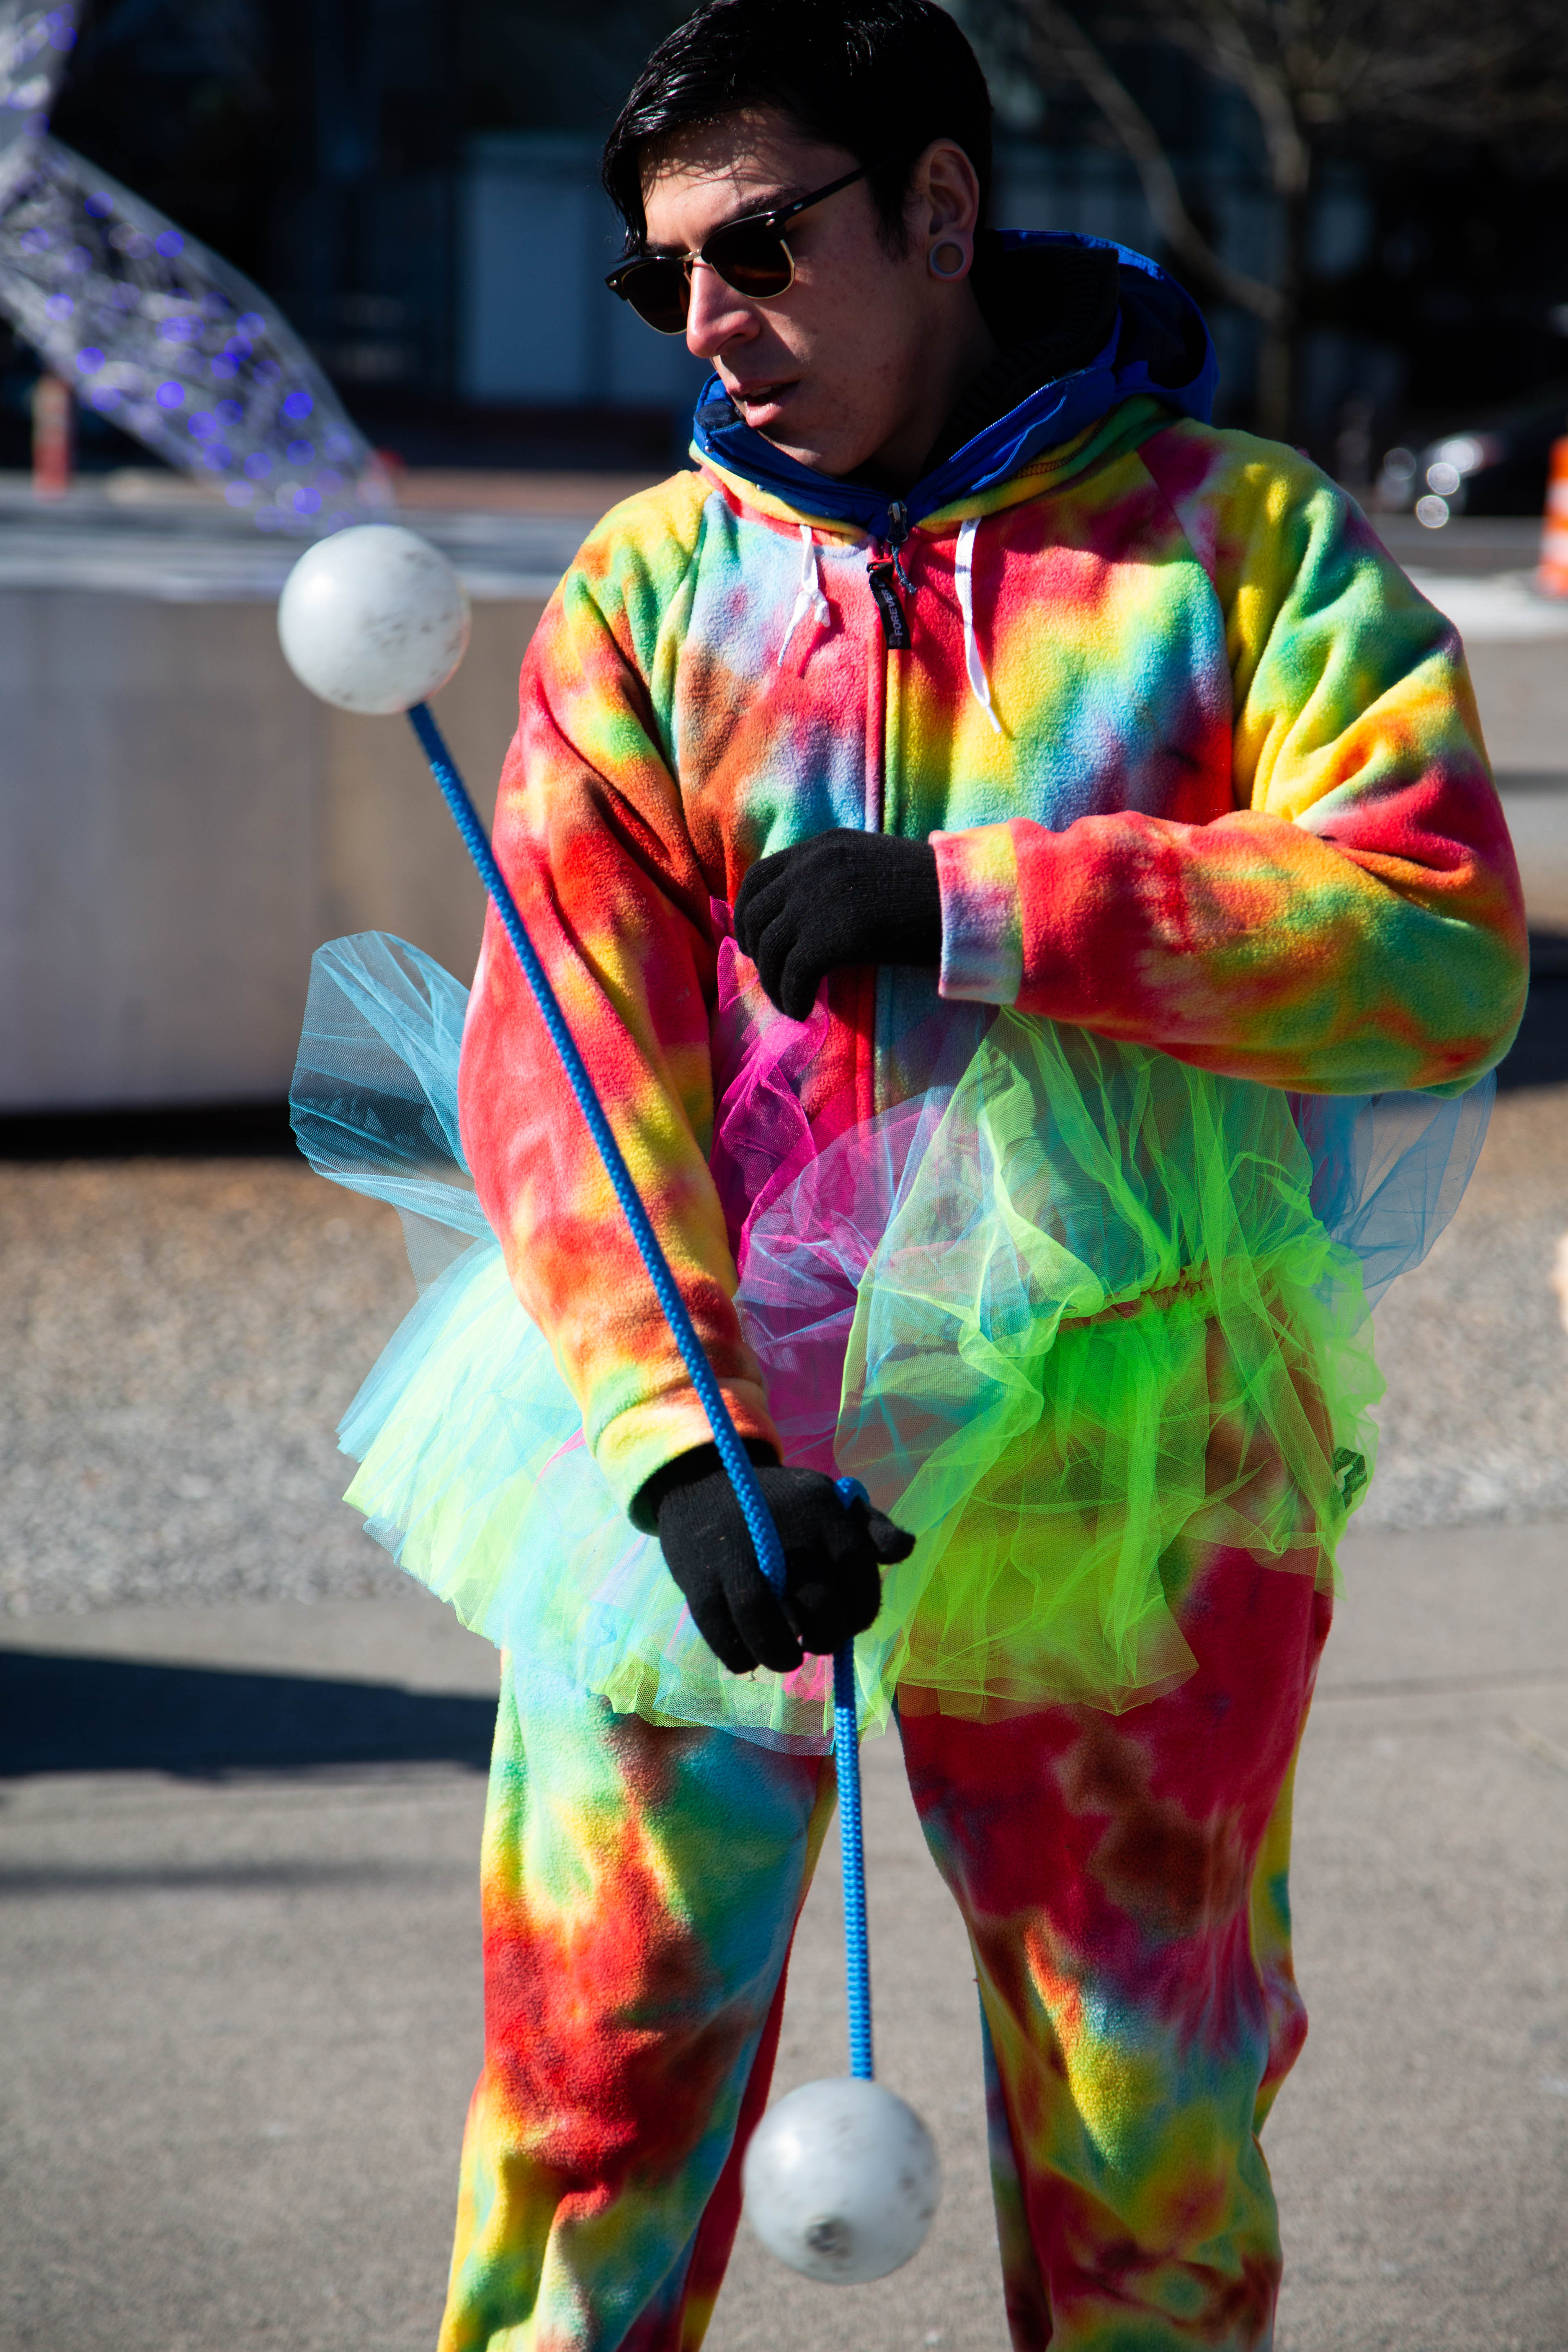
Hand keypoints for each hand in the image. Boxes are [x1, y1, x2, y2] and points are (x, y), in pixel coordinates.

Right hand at [644, 1447, 914, 1674]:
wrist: (703, 1485)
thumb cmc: (780, 1503)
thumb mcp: (828, 1501)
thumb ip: (870, 1527)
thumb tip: (905, 1550)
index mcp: (819, 1509)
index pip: (858, 1567)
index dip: (864, 1606)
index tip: (856, 1621)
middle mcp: (780, 1532)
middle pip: (819, 1603)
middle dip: (828, 1636)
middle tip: (821, 1641)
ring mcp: (734, 1557)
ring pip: (765, 1624)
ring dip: (783, 1655)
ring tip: (789, 1658)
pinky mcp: (698, 1581)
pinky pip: (724, 1635)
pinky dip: (742, 1657)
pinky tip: (751, 1656)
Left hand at [734, 830, 941, 1019]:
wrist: (965, 904)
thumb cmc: (931, 892)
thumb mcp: (874, 866)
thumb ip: (835, 878)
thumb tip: (804, 916)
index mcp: (823, 847)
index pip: (759, 877)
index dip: (746, 913)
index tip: (752, 941)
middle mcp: (812, 867)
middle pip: (755, 915)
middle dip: (755, 952)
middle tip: (770, 977)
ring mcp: (817, 901)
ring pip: (769, 950)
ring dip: (774, 984)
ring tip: (791, 1002)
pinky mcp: (829, 938)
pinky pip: (792, 976)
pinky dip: (792, 999)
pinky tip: (804, 1012)